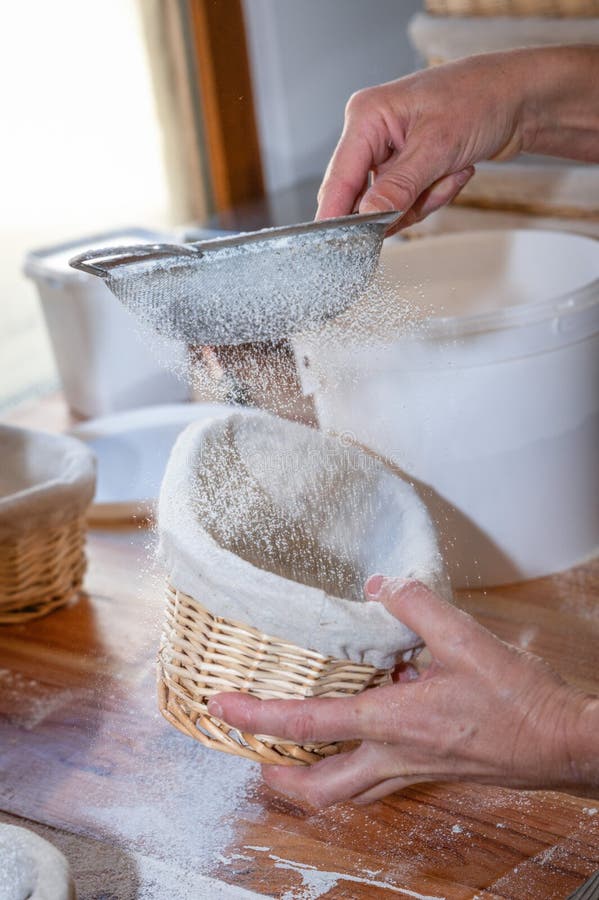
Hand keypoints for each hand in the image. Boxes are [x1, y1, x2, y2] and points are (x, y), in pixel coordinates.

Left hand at [209, 577, 597, 806]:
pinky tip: (366, 730)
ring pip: (349, 792)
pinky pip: (379, 778)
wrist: (563, 744)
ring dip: (313, 779)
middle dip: (280, 778)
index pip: (308, 723)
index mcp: (392, 723)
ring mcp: (414, 771)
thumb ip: (416, 606)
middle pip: (320, 789)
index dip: (257, 716)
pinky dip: (356, 763)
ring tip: (295, 755)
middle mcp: (395, 757)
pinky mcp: (432, 771)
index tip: (221, 707)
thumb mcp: (466, 639)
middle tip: (255, 758)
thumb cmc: (518, 700)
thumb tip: (379, 584)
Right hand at [316, 47, 598, 229]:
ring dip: (425, 199)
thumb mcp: (438, 146)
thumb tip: (366, 216)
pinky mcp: (407, 168)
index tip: (340, 249)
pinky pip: (409, 202)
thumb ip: (398, 186)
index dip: (337, 216)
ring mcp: (389, 153)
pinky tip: (456, 171)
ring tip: (453, 171)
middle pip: (363, 198)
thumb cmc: (481, 100)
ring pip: (389, 206)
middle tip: (431, 189)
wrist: (519, 99)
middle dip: (400, 204)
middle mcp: (372, 135)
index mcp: (366, 117)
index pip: (339, 179)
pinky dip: (435, 195)